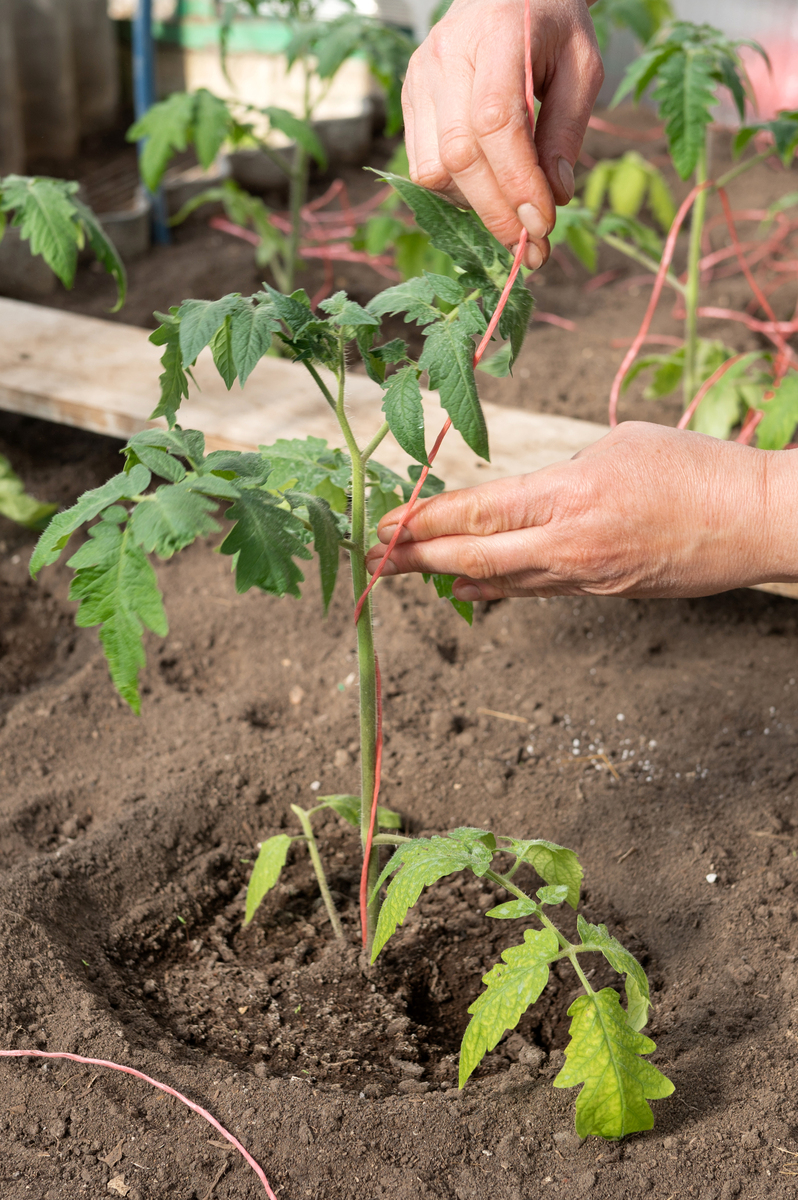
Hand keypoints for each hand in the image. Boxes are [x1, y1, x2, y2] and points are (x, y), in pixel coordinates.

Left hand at [366, 422, 797, 598]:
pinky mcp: (604, 590)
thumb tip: (531, 498)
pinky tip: (471, 585)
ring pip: (502, 579)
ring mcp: (586, 573)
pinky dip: (497, 586)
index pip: (477, 509)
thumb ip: (564, 475)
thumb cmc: (696, 468)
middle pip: (475, 554)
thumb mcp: (620, 446)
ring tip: (413, 571)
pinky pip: (538, 589)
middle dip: (418, 557)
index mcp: (569, 493)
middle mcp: (569, 542)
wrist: (757, 521)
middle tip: (376, 559)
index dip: (424, 519)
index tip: (387, 522)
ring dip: (452, 573)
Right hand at [402, 0, 603, 268]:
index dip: (518, 183)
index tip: (544, 225)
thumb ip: (568, 129)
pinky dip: (456, 193)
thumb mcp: (582, 66)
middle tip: (533, 250)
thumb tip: (557, 196)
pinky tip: (487, 190)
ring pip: (434, 169)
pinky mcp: (409, 99)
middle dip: (497, 213)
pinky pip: (422, 167)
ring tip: (512, 214)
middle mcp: (446, 58)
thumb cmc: (550, 25)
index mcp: (497, 37)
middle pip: (460, 156)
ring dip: (475, 206)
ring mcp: (419, 79)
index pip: (497, 124)